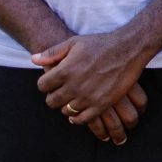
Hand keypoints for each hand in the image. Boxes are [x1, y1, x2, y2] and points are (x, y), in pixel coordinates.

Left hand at [32, 31, 155, 142]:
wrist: (128, 49)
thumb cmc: (100, 44)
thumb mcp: (74, 42)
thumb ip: (52, 52)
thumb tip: (34, 59)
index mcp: (64, 71)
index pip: (42, 86)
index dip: (45, 84)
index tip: (51, 83)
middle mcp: (74, 86)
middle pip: (52, 101)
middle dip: (53, 97)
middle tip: (60, 92)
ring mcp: (88, 97)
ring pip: (66, 111)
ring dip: (66, 106)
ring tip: (71, 100)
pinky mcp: (102, 104)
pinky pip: (83, 119)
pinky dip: (77, 118)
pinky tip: (78, 113)